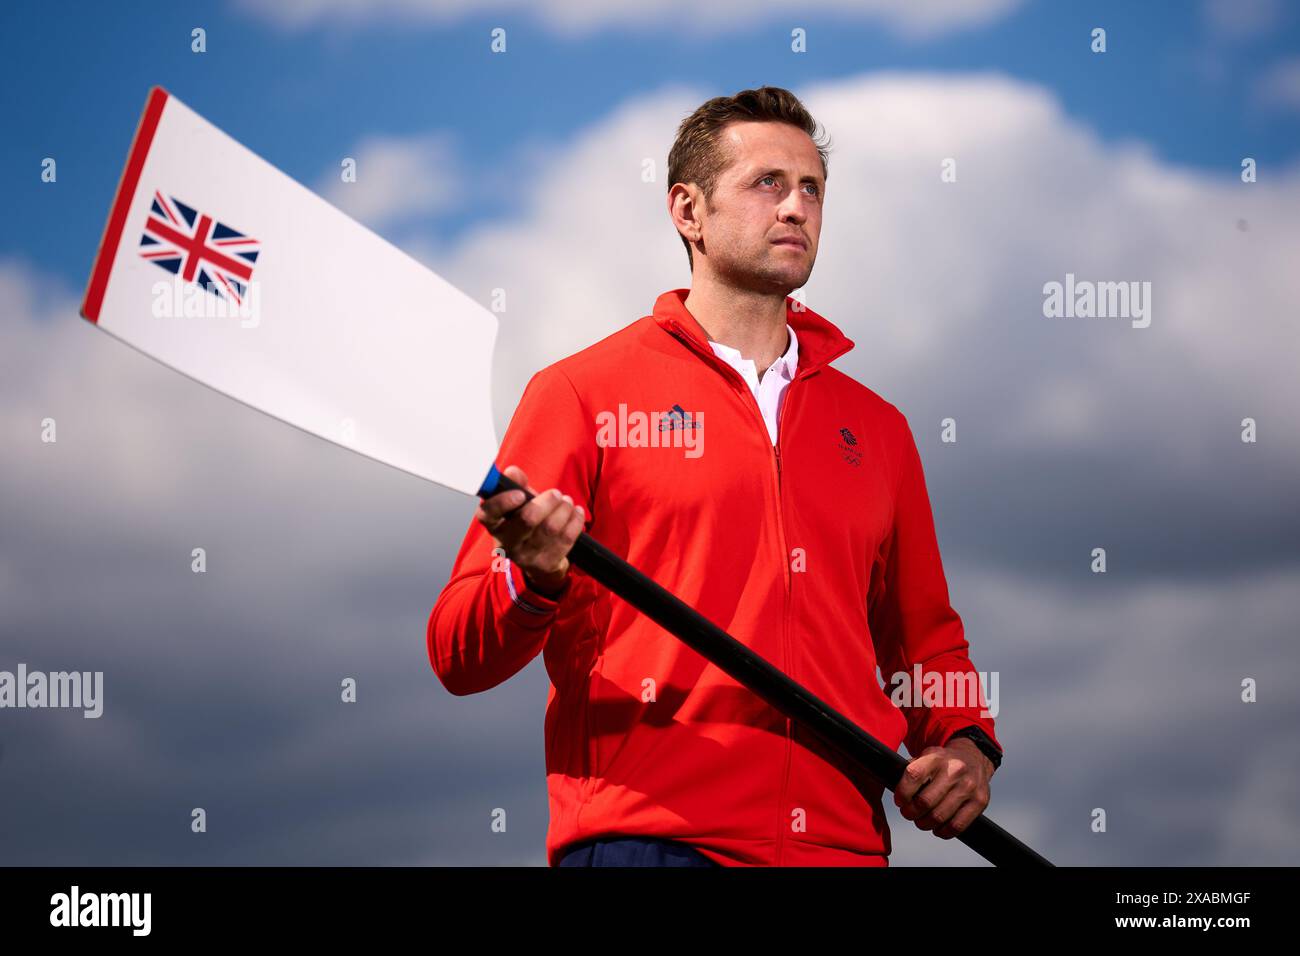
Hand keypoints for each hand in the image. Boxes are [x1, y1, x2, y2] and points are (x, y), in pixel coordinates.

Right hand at [475, 465, 584, 593]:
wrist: (539, 558)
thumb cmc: (526, 523)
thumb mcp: (519, 503)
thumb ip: (516, 484)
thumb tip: (513, 472)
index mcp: (495, 525)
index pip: (488, 514)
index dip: (502, 502)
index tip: (520, 494)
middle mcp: (506, 543)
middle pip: (527, 520)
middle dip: (546, 502)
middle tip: (556, 494)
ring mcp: (527, 557)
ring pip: (550, 528)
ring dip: (563, 509)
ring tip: (567, 501)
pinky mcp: (546, 564)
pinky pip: (566, 539)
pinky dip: (575, 521)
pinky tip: (576, 512)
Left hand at [893, 737, 993, 839]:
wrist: (973, 759)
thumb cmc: (943, 763)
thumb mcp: (926, 756)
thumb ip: (910, 769)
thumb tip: (892, 786)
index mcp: (936, 757)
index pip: (913, 775)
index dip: (902, 793)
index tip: (899, 801)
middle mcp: (954, 770)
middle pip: (925, 801)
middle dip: (911, 813)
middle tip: (908, 814)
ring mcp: (969, 786)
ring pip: (939, 816)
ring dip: (925, 824)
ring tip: (921, 821)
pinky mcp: (980, 802)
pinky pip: (957, 826)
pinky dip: (943, 832)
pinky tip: (937, 828)